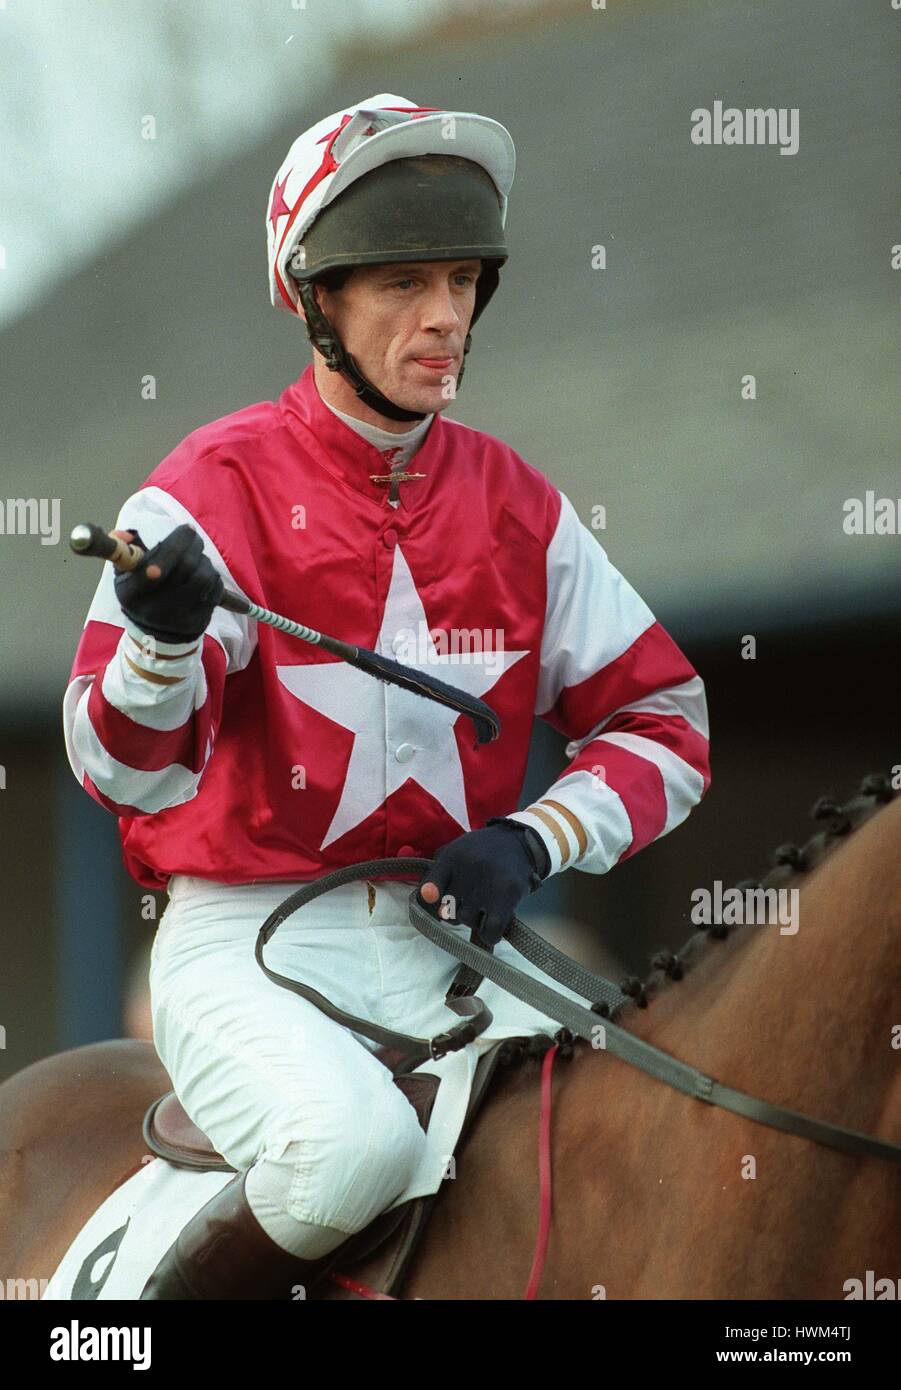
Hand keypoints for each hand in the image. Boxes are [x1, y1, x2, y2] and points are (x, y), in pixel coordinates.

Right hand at [114, 524, 223, 643]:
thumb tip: (124, 534)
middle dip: (194, 545)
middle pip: (185, 566)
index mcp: (132, 593)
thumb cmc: (140, 594)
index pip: (156, 565)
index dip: (176, 544)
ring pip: (203, 577)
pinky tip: (205, 575)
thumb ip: (122, 550)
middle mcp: (155, 608)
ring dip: (205, 561)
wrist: (154, 635)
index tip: (187, 529)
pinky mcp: (198, 621)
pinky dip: (214, 577)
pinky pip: (215, 591)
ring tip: (198, 558)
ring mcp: (178, 617)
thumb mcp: (124, 575)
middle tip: (194, 538)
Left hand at [418, 821, 546, 948]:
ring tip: (483, 908)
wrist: (519, 842)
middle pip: (447, 909)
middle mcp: (469, 868)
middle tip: (467, 902)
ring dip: (473, 921)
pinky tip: (491, 929)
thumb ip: (438, 871)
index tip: (430, 898)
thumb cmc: (481, 851)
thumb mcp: (457, 850)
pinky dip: (489, 935)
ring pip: (466, 920)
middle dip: (454, 911)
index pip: (432, 882)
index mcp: (453, 856)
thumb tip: (427, 898)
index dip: (430, 893)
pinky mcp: (507, 896)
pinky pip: (490, 929)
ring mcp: (488, 883)